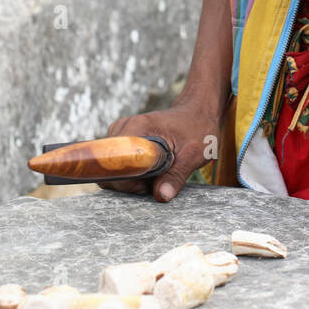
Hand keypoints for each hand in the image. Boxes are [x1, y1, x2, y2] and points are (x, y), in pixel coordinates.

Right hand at [96, 100, 218, 201]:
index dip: (130, 181)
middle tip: (158, 179)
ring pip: (114, 169)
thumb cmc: (197, 128)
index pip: (116, 164)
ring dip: (133, 178)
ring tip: (157, 173)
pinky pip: (119, 165)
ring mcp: (122, 133)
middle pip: (110, 169)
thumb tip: (161, 196)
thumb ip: (176, 175)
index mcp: (137, 128)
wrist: (197, 112)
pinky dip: (134, 173)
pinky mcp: (124, 140)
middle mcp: (123, 128)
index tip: (149, 184)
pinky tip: (152, 169)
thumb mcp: (193, 154)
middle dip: (132, 183)